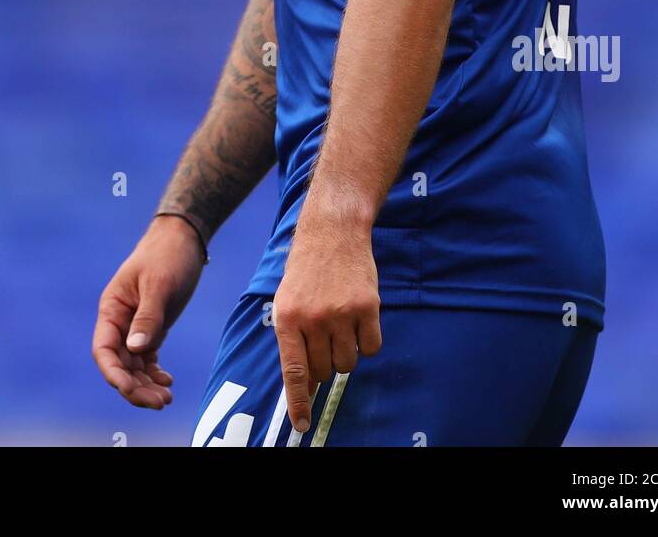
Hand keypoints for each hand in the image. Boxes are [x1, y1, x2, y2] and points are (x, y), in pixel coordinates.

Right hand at [91, 215, 205, 407]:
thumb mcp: (159, 284)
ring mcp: (134, 325)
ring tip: (166, 398)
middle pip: (119, 363)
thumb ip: (148, 317)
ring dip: (145, 384)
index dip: (113, 373)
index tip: (129, 389)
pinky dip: (153, 373)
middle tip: (160, 402)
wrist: (184, 237)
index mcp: (112, 307)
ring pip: (133, 365)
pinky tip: (167, 382)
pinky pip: (146, 358)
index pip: (103, 348)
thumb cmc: (168, 255)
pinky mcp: (151, 327)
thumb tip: (135, 349)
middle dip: (135, 386)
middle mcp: (119, 320)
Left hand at [271, 213, 381, 434]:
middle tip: (325, 338)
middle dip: (325, 363)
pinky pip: (371, 347)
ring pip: (348, 363)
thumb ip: (292, 340)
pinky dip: (367, 341)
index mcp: (287, 318)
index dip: (299, 403)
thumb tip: (302, 384)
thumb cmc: (306, 269)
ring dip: (346, 352)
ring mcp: (341, 313)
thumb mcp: (286, 300)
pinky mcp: (367, 307)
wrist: (333, 231)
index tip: (302, 425)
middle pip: (324, 371)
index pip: (295, 373)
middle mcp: (313, 319)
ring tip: (340, 324)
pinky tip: (359, 319)